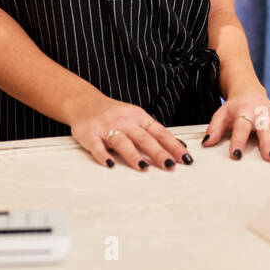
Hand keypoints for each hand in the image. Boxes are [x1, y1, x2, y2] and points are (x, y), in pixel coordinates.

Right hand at [71, 97, 193, 170]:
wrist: (85, 103)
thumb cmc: (115, 114)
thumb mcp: (138, 118)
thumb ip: (156, 133)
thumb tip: (179, 146)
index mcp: (139, 118)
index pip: (160, 132)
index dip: (173, 145)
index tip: (184, 158)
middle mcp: (125, 122)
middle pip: (144, 138)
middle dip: (158, 152)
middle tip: (169, 165)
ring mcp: (107, 128)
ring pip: (122, 142)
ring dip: (133, 154)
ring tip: (143, 166)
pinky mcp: (90, 135)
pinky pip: (97, 146)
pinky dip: (103, 155)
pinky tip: (109, 164)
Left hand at [202, 91, 269, 161]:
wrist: (249, 92)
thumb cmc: (235, 107)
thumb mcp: (221, 114)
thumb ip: (214, 128)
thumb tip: (207, 143)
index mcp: (244, 112)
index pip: (241, 127)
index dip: (238, 141)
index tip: (235, 154)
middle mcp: (261, 114)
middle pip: (266, 128)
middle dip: (268, 143)